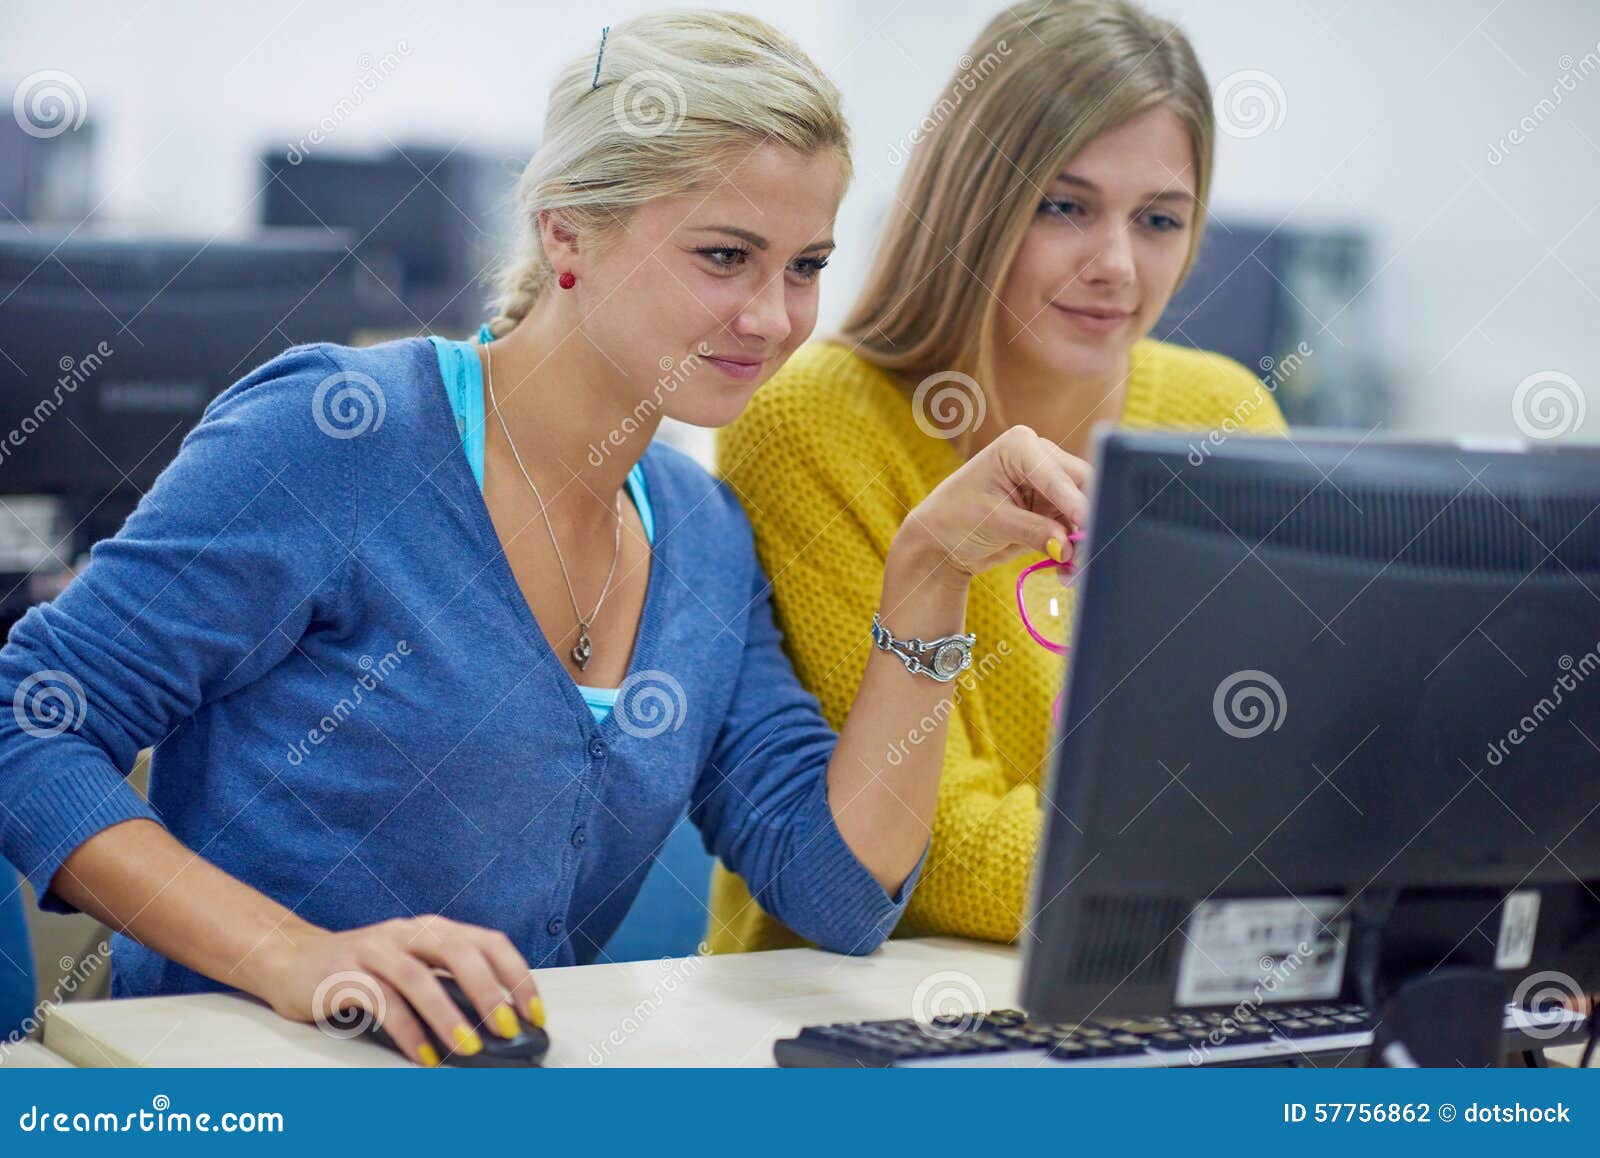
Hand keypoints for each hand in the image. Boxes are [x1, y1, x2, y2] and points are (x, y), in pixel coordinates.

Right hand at [255, 914, 543, 1065]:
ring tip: (468, 1046)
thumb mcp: (412, 967)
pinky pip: (382, 1001)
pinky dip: (407, 1031)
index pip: (488, 942)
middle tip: (507, 1027)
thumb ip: (448, 985)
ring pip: (419, 977)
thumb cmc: (363, 969)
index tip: (534, 1012)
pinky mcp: (344, 974)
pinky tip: (424, 1055)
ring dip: (448, 1014)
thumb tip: (497, 1022)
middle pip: (458, 951)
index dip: (516, 975)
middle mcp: (408, 932)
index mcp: (433, 929)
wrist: (293, 961)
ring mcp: (374, 950)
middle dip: (489, 990)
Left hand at [896, 425, 1091, 582]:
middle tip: (1091, 552)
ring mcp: (1051, 484)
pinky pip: (1076, 530)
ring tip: (1075, 571)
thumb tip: (1068, 547)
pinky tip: (1067, 572)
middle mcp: (1042, 458)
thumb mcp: (991, 522)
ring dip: (1083, 541)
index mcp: (1020, 446)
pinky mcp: (1055, 509)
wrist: (943, 539)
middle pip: (1082, 487)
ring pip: (1084, 511)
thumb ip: (1032, 531)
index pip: (1057, 475)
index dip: (1074, 501)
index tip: (1088, 523)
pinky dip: (1074, 550)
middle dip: (1087, 521)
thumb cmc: (955, 518)